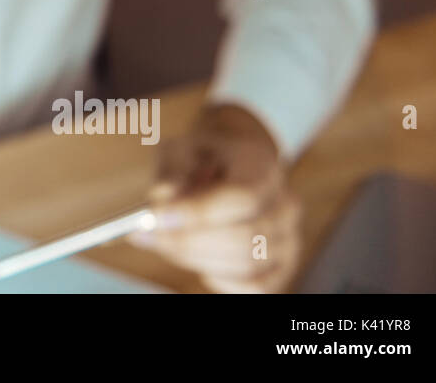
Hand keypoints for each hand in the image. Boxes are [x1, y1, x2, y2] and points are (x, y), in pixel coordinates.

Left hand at [130, 104, 300, 292]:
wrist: (232, 161)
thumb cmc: (203, 156)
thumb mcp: (181, 148)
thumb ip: (172, 171)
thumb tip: (163, 197)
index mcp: (261, 166)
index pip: (242, 198)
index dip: (199, 213)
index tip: (157, 217)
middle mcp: (284, 203)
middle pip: (245, 237)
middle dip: (188, 241)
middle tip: (146, 234)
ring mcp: (289, 237)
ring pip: (246, 265)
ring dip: (196, 259)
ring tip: (164, 241)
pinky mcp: (282, 265)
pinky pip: (256, 286)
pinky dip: (222, 280)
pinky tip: (199, 263)